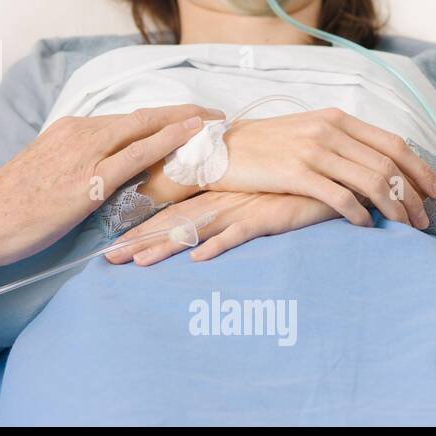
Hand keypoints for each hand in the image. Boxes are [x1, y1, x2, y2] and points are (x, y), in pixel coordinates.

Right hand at [0, 104, 223, 287]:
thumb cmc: (6, 207)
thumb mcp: (44, 175)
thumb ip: (74, 169)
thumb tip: (100, 178)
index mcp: (69, 131)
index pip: (127, 119)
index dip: (163, 117)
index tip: (191, 117)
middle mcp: (79, 134)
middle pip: (143, 117)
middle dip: (184, 114)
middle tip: (218, 114)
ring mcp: (84, 155)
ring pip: (145, 129)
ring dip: (184, 123)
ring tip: (218, 123)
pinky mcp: (87, 182)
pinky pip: (137, 156)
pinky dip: (168, 141)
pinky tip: (193, 137)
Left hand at [105, 189, 337, 265]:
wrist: (328, 172)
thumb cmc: (287, 185)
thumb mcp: (250, 195)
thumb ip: (223, 207)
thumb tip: (197, 229)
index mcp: (213, 193)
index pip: (168, 213)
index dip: (138, 229)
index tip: (110, 246)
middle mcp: (220, 200)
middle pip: (172, 223)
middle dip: (139, 241)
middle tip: (108, 259)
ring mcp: (241, 207)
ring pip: (195, 228)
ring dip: (166, 245)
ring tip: (138, 263)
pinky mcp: (267, 215)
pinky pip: (239, 232)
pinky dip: (219, 244)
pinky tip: (198, 258)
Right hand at [210, 108, 435, 227]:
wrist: (217, 149)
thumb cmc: (262, 146)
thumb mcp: (305, 132)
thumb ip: (339, 142)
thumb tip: (375, 163)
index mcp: (336, 118)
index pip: (393, 143)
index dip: (421, 170)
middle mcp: (329, 130)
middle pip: (389, 165)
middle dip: (414, 196)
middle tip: (424, 220)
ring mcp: (313, 150)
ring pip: (371, 181)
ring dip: (394, 208)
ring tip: (403, 228)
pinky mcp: (296, 173)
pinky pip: (341, 197)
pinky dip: (359, 215)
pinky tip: (364, 227)